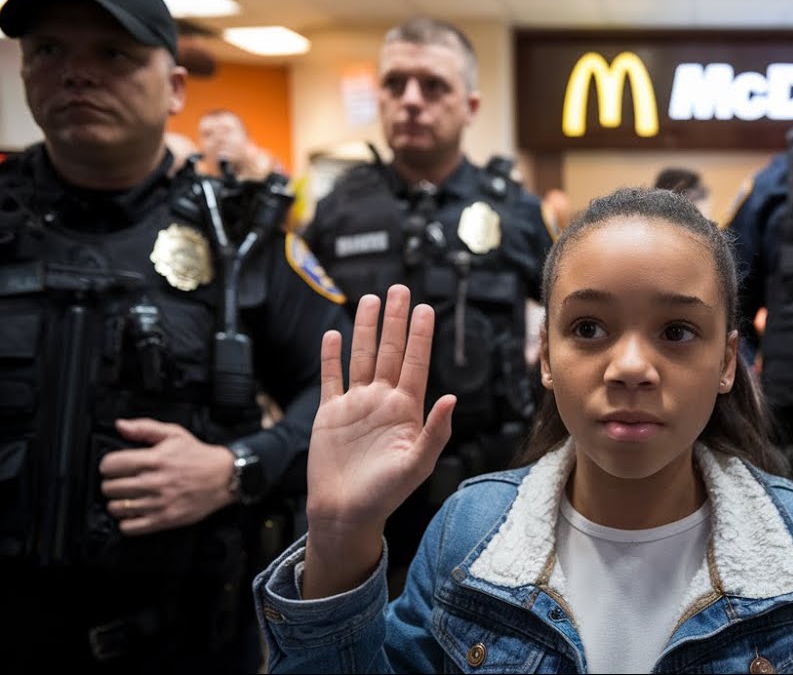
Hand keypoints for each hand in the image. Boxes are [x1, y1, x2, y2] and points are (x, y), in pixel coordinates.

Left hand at [100, 419, 237, 535]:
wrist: (225, 477)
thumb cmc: (200, 457)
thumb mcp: (175, 434)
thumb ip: (145, 428)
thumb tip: (121, 425)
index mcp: (155, 460)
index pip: (110, 465)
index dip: (108, 464)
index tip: (114, 466)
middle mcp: (154, 482)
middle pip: (110, 488)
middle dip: (112, 483)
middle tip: (121, 482)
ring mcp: (158, 503)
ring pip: (116, 508)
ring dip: (117, 503)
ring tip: (127, 498)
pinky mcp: (164, 520)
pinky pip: (129, 527)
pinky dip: (127, 522)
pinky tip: (134, 513)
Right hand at [307, 284, 454, 530]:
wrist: (346, 513)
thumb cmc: (385, 495)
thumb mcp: (417, 465)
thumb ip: (435, 431)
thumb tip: (451, 398)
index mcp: (407, 410)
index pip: (416, 363)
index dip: (420, 336)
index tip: (425, 309)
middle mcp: (383, 401)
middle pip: (390, 351)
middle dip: (394, 321)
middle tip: (399, 289)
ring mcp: (356, 406)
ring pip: (361, 358)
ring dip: (365, 329)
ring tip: (370, 300)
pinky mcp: (330, 414)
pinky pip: (331, 379)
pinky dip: (331, 357)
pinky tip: (333, 335)